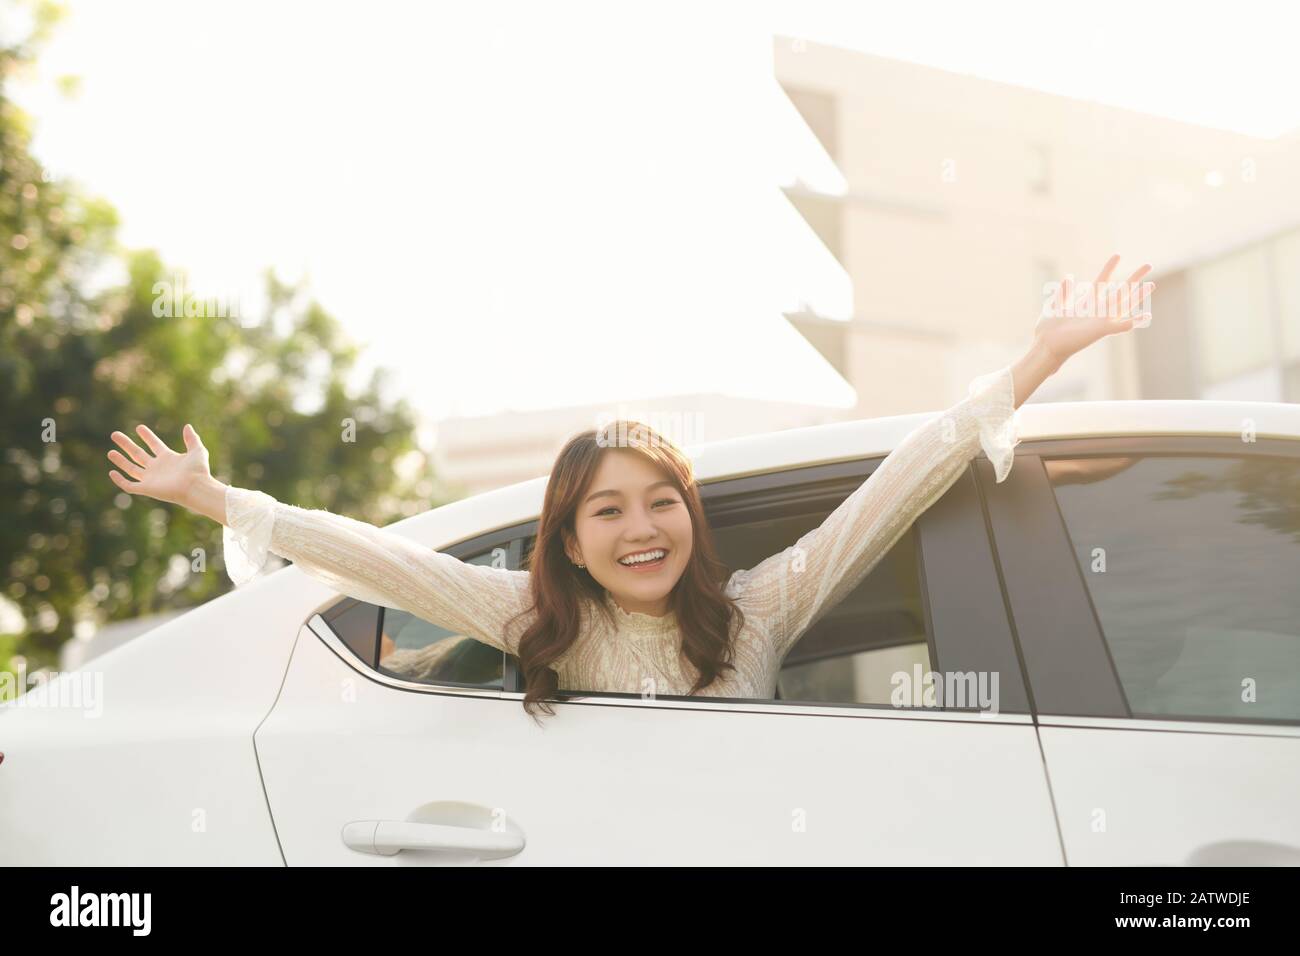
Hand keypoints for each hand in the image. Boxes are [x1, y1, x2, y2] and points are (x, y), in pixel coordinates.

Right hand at [107, 423, 212, 508]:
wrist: (196, 487)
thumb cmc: (198, 470)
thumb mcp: (197, 450)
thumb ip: (192, 438)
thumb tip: (187, 426)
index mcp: (168, 458)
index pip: (154, 445)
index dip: (147, 436)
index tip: (139, 427)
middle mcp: (158, 468)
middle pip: (138, 454)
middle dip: (126, 445)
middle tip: (115, 434)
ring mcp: (151, 479)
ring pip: (131, 468)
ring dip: (120, 461)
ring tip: (110, 451)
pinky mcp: (146, 489)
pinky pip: (129, 486)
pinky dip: (120, 480)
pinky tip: (112, 472)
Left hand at [1035, 254, 1154, 365]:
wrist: (1045, 345)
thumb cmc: (1048, 329)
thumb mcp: (1055, 305)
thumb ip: (1063, 292)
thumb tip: (1069, 277)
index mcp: (1087, 302)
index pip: (1102, 280)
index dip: (1109, 268)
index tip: (1118, 255)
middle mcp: (1097, 310)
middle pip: (1120, 291)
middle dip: (1134, 278)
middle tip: (1149, 264)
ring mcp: (1100, 320)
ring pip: (1124, 305)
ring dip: (1138, 296)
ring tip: (1152, 285)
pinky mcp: (1101, 331)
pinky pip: (1121, 326)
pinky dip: (1134, 322)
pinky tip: (1147, 316)